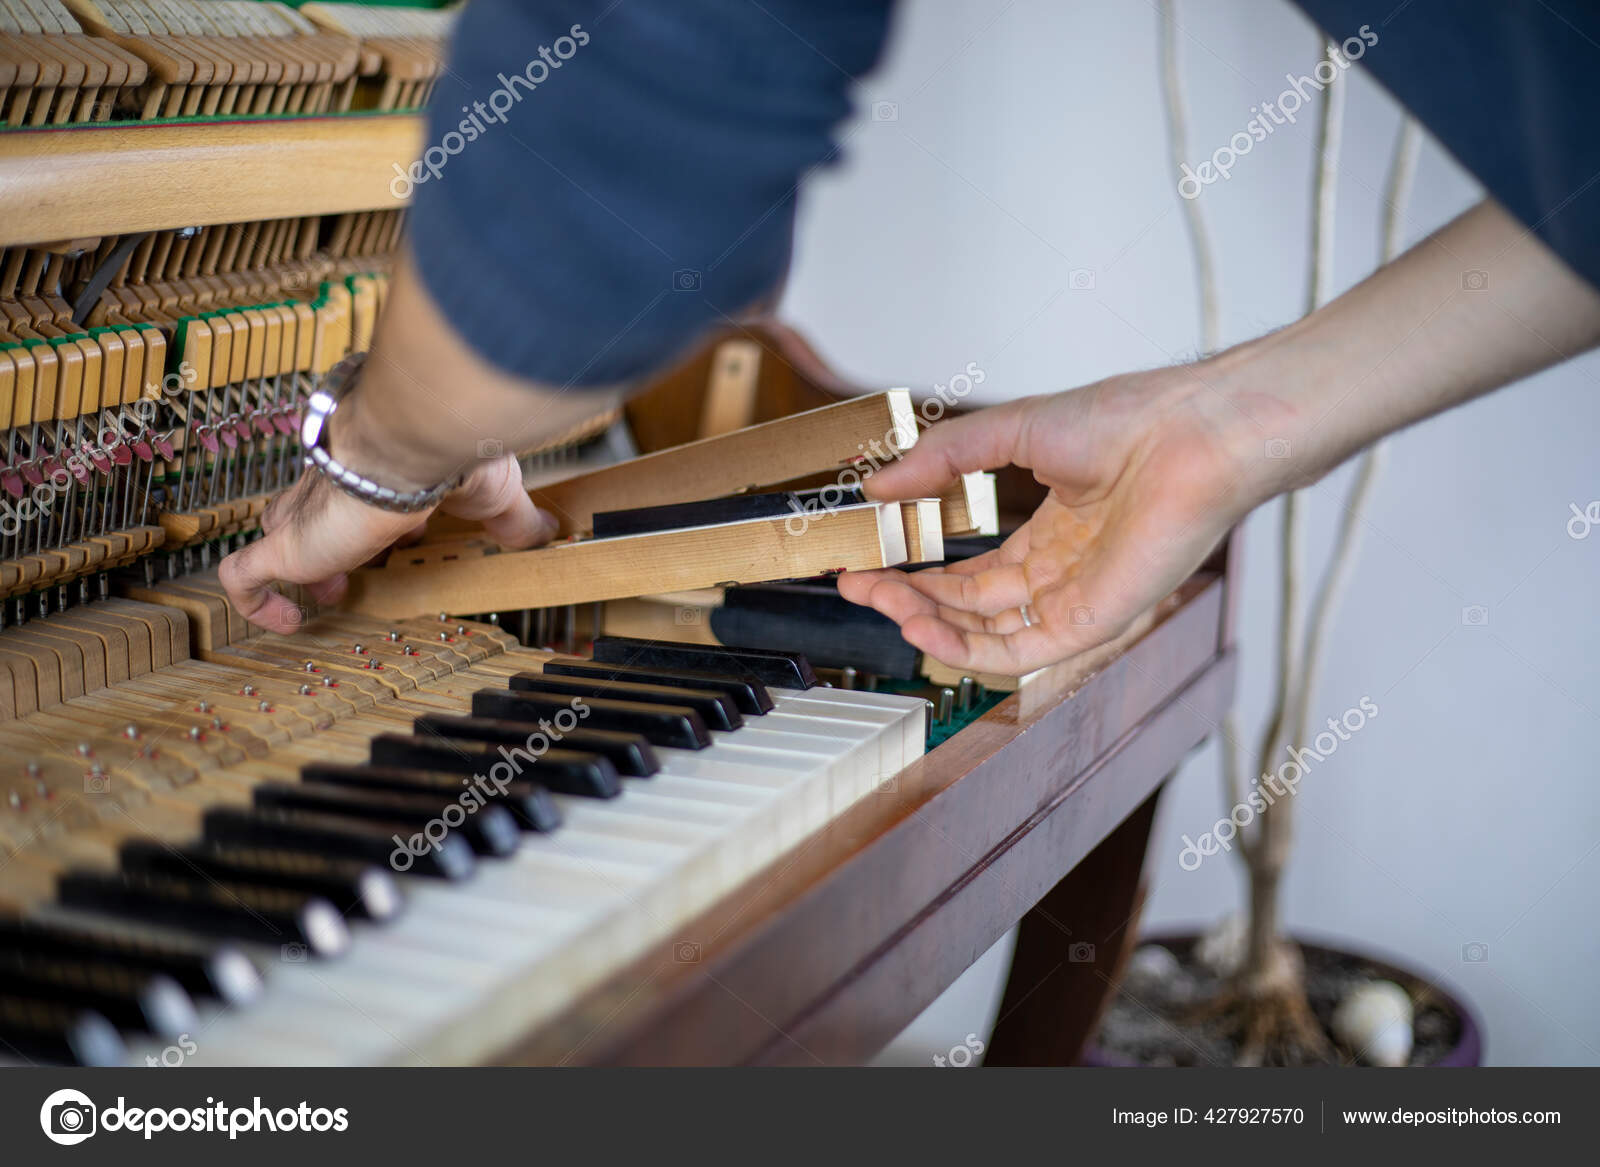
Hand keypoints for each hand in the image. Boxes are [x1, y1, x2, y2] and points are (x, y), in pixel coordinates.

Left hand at [220, 453, 554, 633]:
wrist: (412, 441)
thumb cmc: (449, 453)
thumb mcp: (497, 494)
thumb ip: (516, 517)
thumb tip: (548, 532)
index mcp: (381, 473)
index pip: (364, 490)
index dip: (376, 519)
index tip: (401, 543)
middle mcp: (337, 489)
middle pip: (311, 508)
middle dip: (326, 540)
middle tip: (347, 576)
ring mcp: (306, 517)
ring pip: (275, 534)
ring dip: (295, 567)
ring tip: (325, 597)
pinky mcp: (288, 545)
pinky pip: (243, 575)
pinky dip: (255, 601)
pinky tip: (286, 622)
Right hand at [838, 370, 1259, 673]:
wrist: (1189, 433)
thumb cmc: (1128, 421)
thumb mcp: (1013, 430)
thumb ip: (944, 459)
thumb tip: (879, 484)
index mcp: (1051, 533)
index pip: (970, 573)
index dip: (916, 572)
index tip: (868, 561)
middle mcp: (1061, 573)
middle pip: (968, 607)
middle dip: (908, 598)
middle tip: (858, 583)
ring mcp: (1076, 600)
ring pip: (986, 634)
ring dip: (927, 625)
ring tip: (880, 602)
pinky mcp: (1092, 622)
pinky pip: (1019, 653)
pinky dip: (966, 649)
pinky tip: (923, 628)